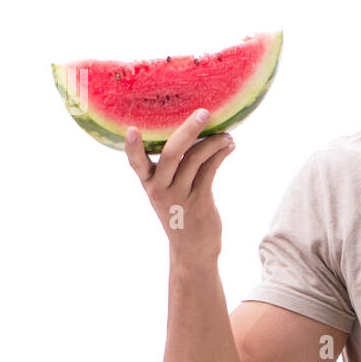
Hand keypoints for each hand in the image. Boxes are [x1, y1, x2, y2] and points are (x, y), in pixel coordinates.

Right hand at [125, 109, 234, 261]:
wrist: (193, 249)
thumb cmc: (180, 214)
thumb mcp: (167, 192)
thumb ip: (172, 168)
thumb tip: (192, 132)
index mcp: (148, 183)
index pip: (136, 163)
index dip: (132, 147)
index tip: (131, 130)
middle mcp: (161, 188)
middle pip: (173, 153)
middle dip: (189, 130)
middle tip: (203, 112)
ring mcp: (180, 195)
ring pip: (196, 159)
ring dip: (214, 142)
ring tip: (227, 135)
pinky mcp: (200, 201)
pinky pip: (210, 170)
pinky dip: (221, 154)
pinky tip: (229, 147)